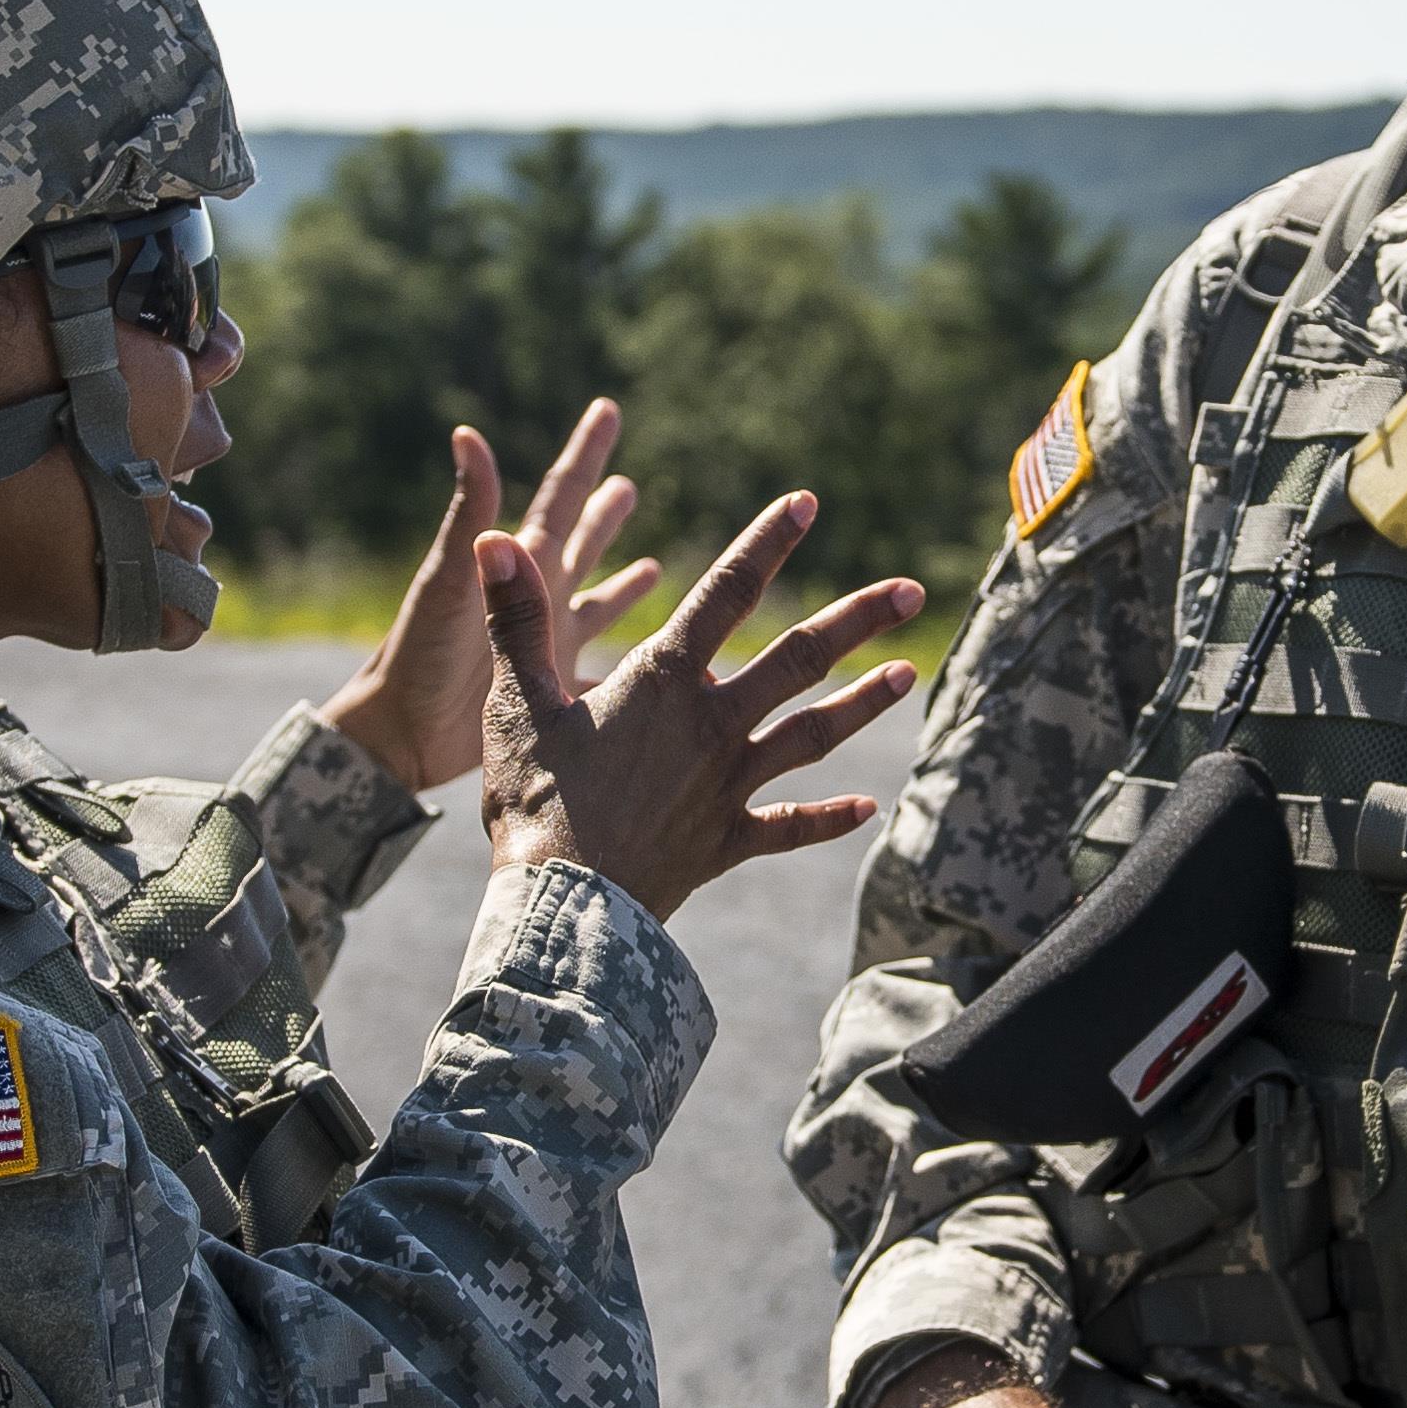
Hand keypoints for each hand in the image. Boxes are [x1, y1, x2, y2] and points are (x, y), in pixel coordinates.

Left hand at [327, 400, 653, 795]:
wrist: (400, 731)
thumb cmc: (421, 652)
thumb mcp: (450, 576)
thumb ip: (470, 511)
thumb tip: (467, 432)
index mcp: (517, 562)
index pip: (561, 494)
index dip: (586, 452)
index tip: (607, 409)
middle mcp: (536, 596)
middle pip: (581, 540)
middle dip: (604, 510)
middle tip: (627, 482)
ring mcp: (545, 643)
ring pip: (596, 601)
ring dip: (622, 582)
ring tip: (654, 565)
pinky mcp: (551, 691)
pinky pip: (603, 673)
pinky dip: (631, 668)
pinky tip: (657, 667)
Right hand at [472, 489, 920, 919]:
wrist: (562, 905)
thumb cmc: (533, 800)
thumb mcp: (516, 700)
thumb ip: (517, 617)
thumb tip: (492, 540)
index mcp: (664, 681)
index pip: (726, 592)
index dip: (766, 543)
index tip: (807, 502)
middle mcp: (713, 724)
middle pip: (799, 658)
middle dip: (858, 620)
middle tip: (914, 591)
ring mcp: (728, 784)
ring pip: (811, 734)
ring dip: (863, 703)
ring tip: (909, 676)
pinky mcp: (727, 840)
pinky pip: (789, 825)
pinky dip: (829, 817)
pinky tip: (869, 808)